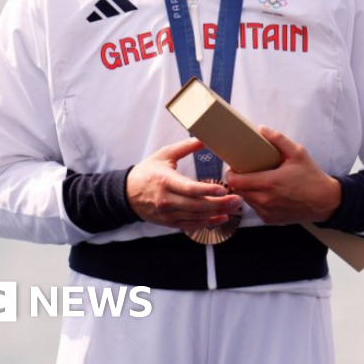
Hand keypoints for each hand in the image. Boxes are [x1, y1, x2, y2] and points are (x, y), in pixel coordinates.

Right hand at [126, 138, 243, 231]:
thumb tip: (204, 138)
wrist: (127, 194)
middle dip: (219, 203)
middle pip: (196, 205)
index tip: (223, 189)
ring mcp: (167, 213)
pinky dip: (207, 223)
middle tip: (237, 199)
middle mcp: (166, 200)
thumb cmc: (147, 172)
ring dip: (216, 214)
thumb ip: (185, 147)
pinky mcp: (169, 222)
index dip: (207, 190)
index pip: (189, 188)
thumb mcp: (164, 155)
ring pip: (196, 217)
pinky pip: (190, 225)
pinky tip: (221, 218)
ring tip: (233, 207)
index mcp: (165, 181)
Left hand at [226, 126, 341, 224]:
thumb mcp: (298, 153)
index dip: (231, 173)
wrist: (324, 201)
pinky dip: (257, 201)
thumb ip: (279, 140)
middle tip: (245, 172)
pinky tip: (267, 193)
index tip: (234, 167)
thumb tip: (262, 129)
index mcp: (269, 183)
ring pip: (247, 200)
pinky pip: (256, 209)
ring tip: (257, 181)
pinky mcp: (270, 219)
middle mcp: (265, 200)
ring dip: (248, 191)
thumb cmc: (311, 177)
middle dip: (239, 181)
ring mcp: (267, 212)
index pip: (237, 181)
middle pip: (239, 190)